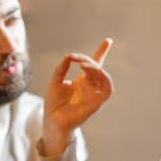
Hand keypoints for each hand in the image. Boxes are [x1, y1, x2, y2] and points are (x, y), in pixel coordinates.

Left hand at [41, 39, 113, 155]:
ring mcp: (95, 94)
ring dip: (96, 68)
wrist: (52, 120)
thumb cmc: (53, 103)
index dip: (102, 52)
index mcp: (82, 81)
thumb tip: (69, 56)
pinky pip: (108, 89)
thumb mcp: (55, 80)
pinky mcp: (98, 103)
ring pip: (104, 77)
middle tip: (75, 59)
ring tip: (84, 65)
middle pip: (96, 67)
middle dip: (88, 60)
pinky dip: (104, 78)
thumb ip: (62, 68)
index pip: (94, 64)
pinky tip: (94, 72)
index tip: (108, 40)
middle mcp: (90, 87)